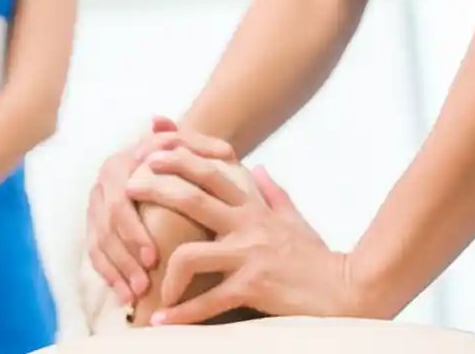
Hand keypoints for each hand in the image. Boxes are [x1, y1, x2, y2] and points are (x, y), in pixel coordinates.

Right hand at [85, 116, 235, 304]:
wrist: (163, 159)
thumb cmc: (180, 158)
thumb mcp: (191, 148)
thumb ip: (205, 147)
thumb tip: (227, 151)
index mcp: (121, 164)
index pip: (120, 201)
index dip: (134, 232)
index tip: (153, 258)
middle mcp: (104, 184)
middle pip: (107, 227)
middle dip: (125, 259)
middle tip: (145, 284)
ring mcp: (97, 206)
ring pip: (99, 243)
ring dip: (117, 272)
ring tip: (136, 295)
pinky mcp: (95, 225)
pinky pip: (95, 254)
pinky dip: (109, 276)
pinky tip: (125, 298)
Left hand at [127, 149, 361, 324]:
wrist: (347, 290)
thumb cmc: (317, 258)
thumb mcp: (294, 219)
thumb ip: (273, 193)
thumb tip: (258, 168)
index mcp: (253, 208)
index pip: (212, 172)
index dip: (180, 158)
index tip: (151, 153)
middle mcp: (247, 226)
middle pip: (193, 198)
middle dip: (157, 189)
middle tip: (127, 188)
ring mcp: (249, 256)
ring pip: (191, 253)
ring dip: (164, 271)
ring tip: (150, 285)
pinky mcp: (253, 287)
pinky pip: (209, 301)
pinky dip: (182, 314)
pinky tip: (162, 322)